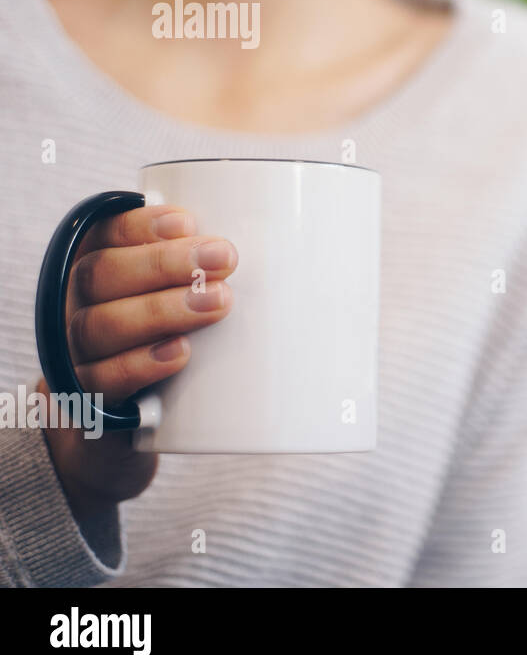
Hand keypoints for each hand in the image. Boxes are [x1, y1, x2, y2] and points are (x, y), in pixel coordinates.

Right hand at [41, 205, 236, 524]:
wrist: (120, 435)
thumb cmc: (173, 349)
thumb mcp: (191, 306)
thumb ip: (223, 277)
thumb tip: (319, 250)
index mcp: (102, 273)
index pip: (106, 235)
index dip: (142, 224)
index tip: (190, 220)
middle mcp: (79, 309)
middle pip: (102, 275)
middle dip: (165, 263)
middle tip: (225, 258)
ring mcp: (79, 357)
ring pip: (101, 325)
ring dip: (162, 310)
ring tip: (218, 303)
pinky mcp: (93, 404)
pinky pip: (102, 382)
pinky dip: (140, 366)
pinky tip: (180, 355)